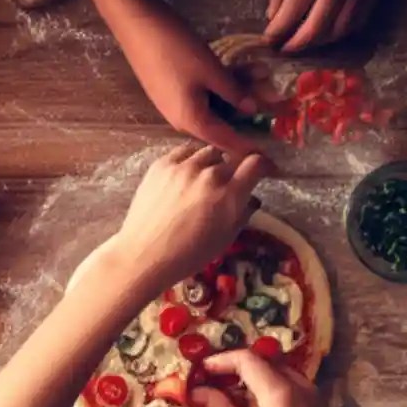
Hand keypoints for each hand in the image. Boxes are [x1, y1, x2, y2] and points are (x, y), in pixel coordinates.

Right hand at [89, 0, 260, 153]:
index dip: (248, 147)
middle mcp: (183, 119)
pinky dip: (222, 84)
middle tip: (275, 94)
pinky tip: (241, 67)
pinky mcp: (173, 91)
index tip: (269, 158)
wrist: (138, 27)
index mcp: (192, 121)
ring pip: (215, 104)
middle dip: (249, 107)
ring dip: (238, 89)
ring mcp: (177, 105)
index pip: (226, 142)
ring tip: (261, 70)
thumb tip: (252, 110)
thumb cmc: (176, 50)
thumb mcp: (212, 71)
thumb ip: (234, 93)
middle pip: (223, 121)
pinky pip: (204, 94)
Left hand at [108, 144, 270, 288]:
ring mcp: (183, 167)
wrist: (144, 255)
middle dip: (235, 168)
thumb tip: (252, 197)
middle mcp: (209, 176)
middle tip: (228, 182)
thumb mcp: (226, 239)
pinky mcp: (161, 165)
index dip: (262, 165)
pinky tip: (187, 173)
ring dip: (213, 162)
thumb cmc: (188, 255)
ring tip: (205, 178)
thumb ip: (243, 213)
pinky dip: (191, 159)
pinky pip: (184, 151)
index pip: (256, 163)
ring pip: (209, 151)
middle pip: (232, 157)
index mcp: (229, 195)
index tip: (262, 171)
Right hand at [192, 350, 357, 406]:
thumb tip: (197, 392)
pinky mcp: (315, 402)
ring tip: (227, 391)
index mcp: (280, 391)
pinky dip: (266, 383)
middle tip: (211, 379)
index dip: (221, 360)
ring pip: (275, 369)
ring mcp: (310, 392)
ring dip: (251, 374)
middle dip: (234, 365)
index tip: (200, 371)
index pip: (247, 359)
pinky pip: (287, 381)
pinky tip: (253, 403)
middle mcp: (298, 383)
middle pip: (262, 359)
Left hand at [266, 0, 388, 51]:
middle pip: (315, 30)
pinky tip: (326, 33)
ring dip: (317, 43)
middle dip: (296, 45)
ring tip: (303, 42)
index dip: (277, 32)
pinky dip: (339, 34)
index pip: (290, 13)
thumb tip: (273, 18)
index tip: (268, 41)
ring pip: (337, 32)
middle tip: (284, 49)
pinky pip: (356, 24)